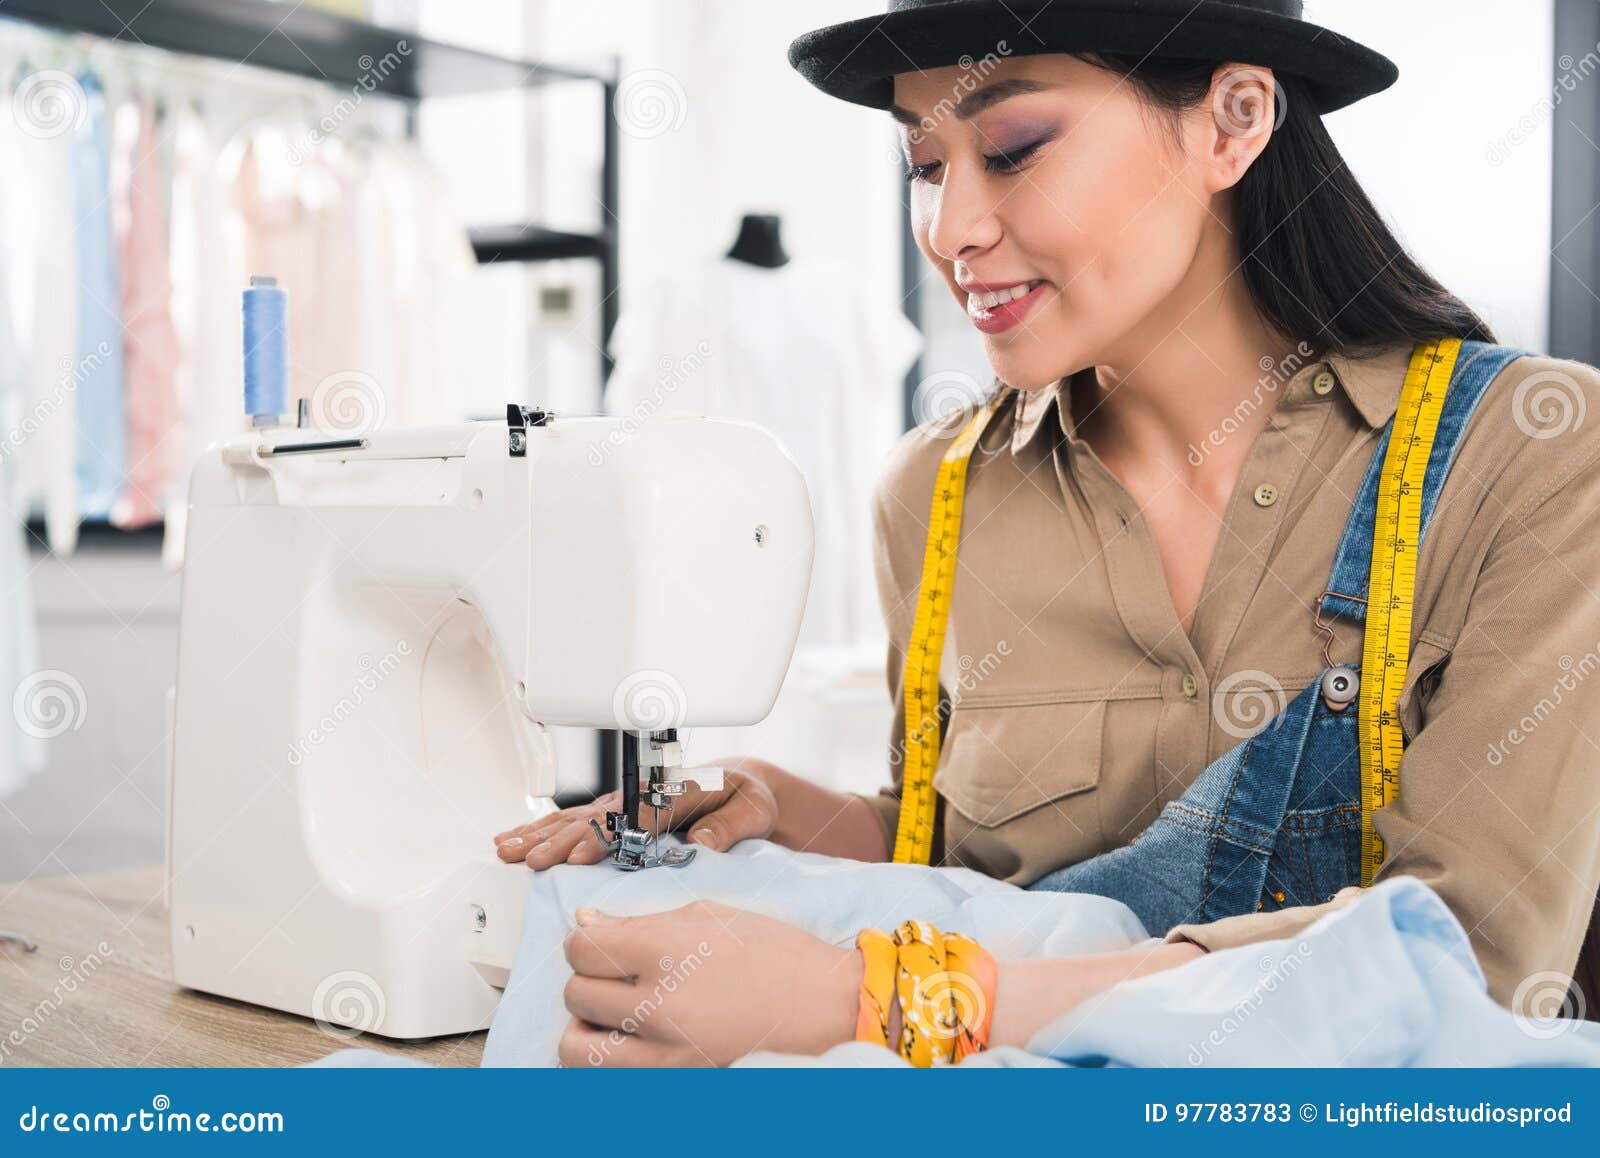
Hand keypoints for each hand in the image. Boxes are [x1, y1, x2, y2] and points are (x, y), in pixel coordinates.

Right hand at [492, 757, 782, 868]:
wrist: (738, 785)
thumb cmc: (745, 801)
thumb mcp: (753, 812)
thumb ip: (730, 826)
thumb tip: (702, 842)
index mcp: (672, 794)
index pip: (632, 819)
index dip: (604, 838)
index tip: (580, 857)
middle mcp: (639, 796)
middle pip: (594, 820)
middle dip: (560, 841)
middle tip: (533, 861)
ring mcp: (621, 803)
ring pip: (574, 819)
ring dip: (540, 834)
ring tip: (507, 849)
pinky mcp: (611, 812)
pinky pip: (571, 820)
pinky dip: (541, 829)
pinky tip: (514, 838)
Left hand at [559, 901, 859, 1066]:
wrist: (824, 1006)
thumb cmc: (773, 953)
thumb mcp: (709, 916)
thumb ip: (641, 921)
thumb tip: (585, 922)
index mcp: (664, 950)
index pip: (581, 947)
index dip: (584, 942)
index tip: (600, 943)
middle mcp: (657, 1002)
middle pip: (576, 993)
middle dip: (589, 980)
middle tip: (616, 977)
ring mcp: (664, 1050)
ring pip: (576, 1047)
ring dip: (586, 1027)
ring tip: (613, 1016)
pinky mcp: (674, 1079)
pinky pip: (610, 1077)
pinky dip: (609, 1060)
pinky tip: (633, 1042)